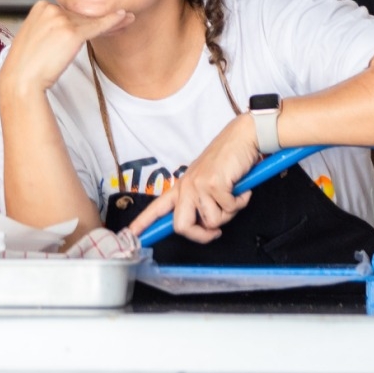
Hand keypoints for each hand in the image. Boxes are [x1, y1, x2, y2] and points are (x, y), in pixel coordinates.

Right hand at [0, 0, 133, 100]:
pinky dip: (112, 21)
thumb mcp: (36, 35)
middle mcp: (50, 8)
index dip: (86, 18)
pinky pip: (97, 25)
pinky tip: (124, 17)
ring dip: (110, 22)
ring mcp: (61, 19)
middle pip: (82, 14)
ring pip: (91, 20)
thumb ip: (52, 25)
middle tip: (121, 20)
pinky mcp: (72, 32)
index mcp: (41, 6)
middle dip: (100, 20)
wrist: (22, 79)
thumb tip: (72, 26)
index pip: (70, 10)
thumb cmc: (28, 63)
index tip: (100, 21)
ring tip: (126, 21)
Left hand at [128, 112, 259, 243]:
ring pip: (212, 221)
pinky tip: (240, 188)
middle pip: (181, 226)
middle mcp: (186, 186)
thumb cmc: (227, 160)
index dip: (143, 223)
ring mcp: (198, 185)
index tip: (131, 234)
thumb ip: (200, 203)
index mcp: (181, 186)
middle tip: (215, 232)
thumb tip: (205, 227)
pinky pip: (229, 209)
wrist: (242, 137)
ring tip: (232, 194)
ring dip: (229, 212)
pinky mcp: (214, 184)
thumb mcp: (206, 182)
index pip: (157, 208)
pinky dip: (240, 201)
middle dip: (201, 235)